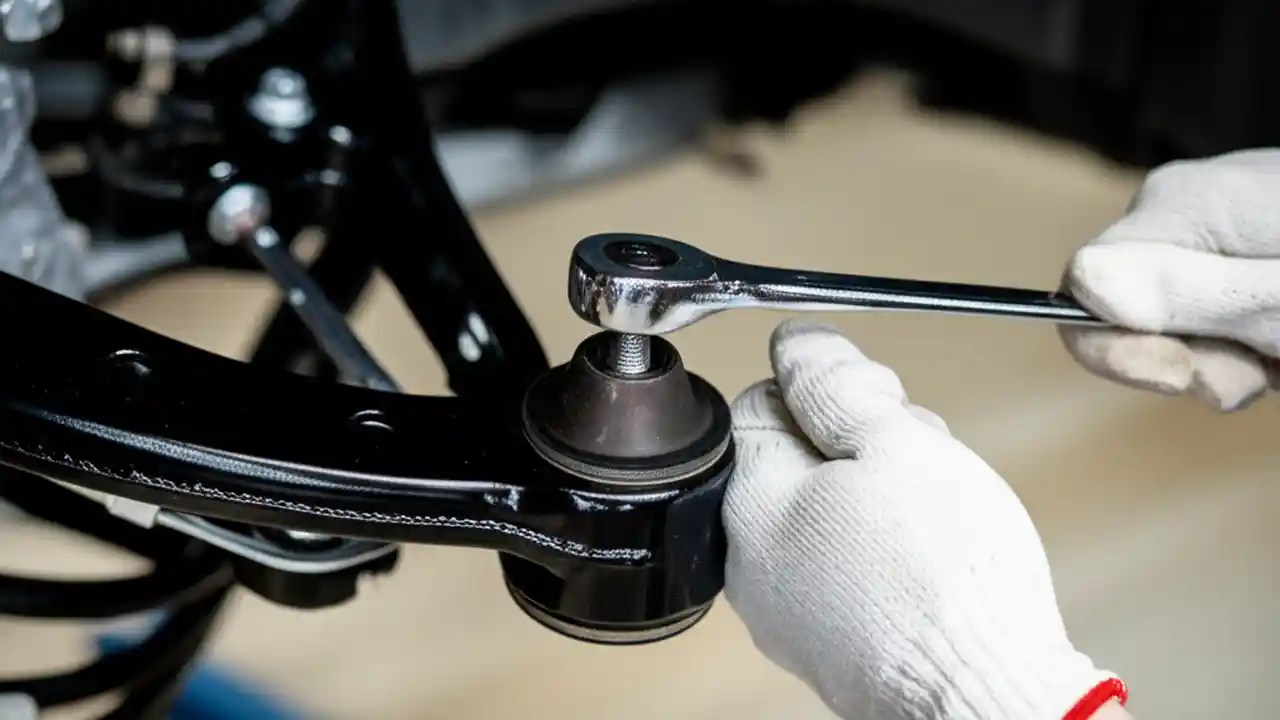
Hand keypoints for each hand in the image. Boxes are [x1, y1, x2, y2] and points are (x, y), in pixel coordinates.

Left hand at [724, 321, 1122, 719]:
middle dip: (857, 438)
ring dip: (875, 488)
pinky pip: (839, 563)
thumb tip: (794, 342)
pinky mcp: (822, 641)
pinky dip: (878, 546)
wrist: (984, 691)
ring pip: (821, 509)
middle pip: (793, 455)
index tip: (875, 398)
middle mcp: (750, 559)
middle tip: (914, 454)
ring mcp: (784, 608)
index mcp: (750, 500)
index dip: (826, 386)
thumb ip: (835, 384)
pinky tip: (923, 554)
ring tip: (931, 508)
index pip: (760, 401)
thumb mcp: (895, 442)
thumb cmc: (945, 578)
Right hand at [1061, 148, 1279, 410]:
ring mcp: (1215, 234)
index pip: (1082, 286)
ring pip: (1181, 330)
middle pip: (1129, 314)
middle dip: (1192, 359)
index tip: (1181, 376)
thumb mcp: (1275, 292)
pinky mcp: (1243, 257)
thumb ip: (1185, 289)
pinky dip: (1258, 350)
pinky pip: (1221, 324)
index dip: (1118, 346)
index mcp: (1177, 205)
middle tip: (1263, 363)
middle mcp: (1182, 214)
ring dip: (1234, 362)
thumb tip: (1082, 281)